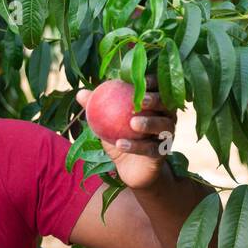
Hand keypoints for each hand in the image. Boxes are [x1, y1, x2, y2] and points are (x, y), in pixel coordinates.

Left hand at [75, 75, 177, 190]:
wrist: (130, 168)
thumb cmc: (120, 138)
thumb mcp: (107, 123)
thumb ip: (96, 108)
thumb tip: (80, 93)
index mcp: (155, 104)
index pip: (157, 88)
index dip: (151, 81)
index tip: (139, 79)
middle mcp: (166, 116)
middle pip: (166, 104)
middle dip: (155, 100)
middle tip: (140, 100)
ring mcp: (167, 135)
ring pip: (163, 126)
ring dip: (149, 123)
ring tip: (132, 123)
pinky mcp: (162, 153)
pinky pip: (150, 148)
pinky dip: (135, 146)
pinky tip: (121, 144)